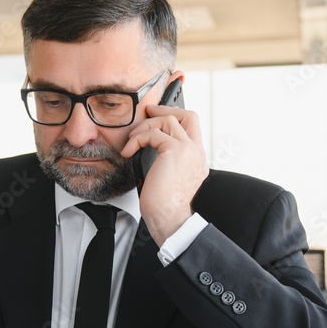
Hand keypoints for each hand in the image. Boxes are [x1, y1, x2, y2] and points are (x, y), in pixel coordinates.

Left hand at [121, 102, 208, 245]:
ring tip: (133, 140)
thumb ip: (169, 161)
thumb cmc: (166, 205)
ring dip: (146, 126)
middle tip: (149, 111)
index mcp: (197, 159)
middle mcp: (197, 152)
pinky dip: (137, 139)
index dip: (176, 117)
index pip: (193, 127)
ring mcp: (188, 150)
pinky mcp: (174, 151)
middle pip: (188, 116)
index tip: (159, 116)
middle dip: (166, 109)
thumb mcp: (169, 178)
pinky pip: (153, 133)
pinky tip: (129, 151)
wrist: (170, 218)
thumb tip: (151, 148)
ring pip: (168, 120)